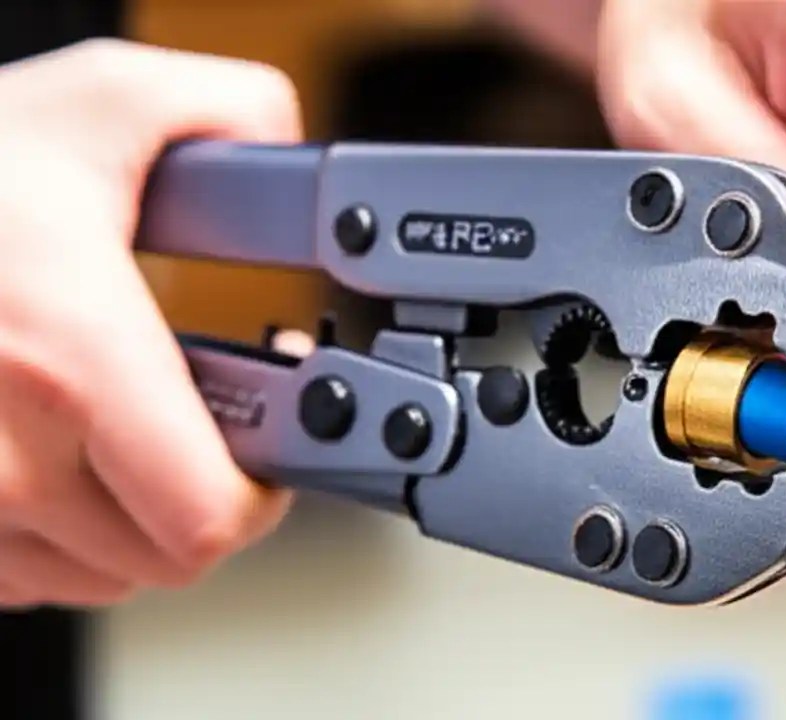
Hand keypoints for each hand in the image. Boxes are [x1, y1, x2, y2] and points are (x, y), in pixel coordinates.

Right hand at [0, 39, 301, 607]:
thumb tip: (296, 155)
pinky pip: (24, 572)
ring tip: (119, 423)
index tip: (270, 443)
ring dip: (129, 511)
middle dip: (204, 487)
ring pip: (96, 570)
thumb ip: (236, 113)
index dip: (263, 489)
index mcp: (68, 360)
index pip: (208, 519)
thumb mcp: (103, 99)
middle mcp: (1, 453)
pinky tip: (55, 446)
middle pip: (164, 554)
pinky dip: (56, 525)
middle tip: (198, 417)